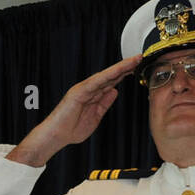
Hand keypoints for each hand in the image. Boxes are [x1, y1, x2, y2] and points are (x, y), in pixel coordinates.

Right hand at [8, 55, 140, 166]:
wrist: (56, 136)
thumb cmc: (71, 130)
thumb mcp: (95, 117)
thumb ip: (104, 104)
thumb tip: (113, 92)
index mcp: (93, 96)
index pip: (111, 82)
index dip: (124, 74)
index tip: (137, 68)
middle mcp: (89, 90)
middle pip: (110, 76)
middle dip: (125, 67)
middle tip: (139, 58)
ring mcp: (83, 89)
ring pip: (105, 75)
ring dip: (120, 67)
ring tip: (134, 60)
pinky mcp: (79, 92)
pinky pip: (96, 81)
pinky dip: (108, 74)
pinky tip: (119, 69)